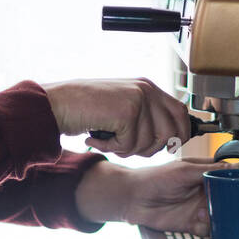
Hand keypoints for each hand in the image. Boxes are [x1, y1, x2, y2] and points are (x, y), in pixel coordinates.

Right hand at [43, 78, 188, 157]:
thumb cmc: (85, 108)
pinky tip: (97, 137)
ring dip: (126, 150)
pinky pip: (129, 145)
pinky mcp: (127, 111)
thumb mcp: (122, 107)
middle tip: (127, 147)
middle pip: (170, 132)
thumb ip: (145, 117)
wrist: (58, 103)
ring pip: (148, 143)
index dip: (179, 134)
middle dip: (151, 149)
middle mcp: (146, 90)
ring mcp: (138, 99)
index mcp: (147, 88)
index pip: (181, 113)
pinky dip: (112, 148)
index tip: (168, 147)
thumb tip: (171, 139)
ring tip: (107, 139)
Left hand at [122, 158, 235, 236]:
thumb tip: (235, 165)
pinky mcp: (192, 224)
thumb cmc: (154, 178)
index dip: (238, 180)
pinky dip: (209, 228)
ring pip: (221, 215)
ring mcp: (199, 207)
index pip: (227, 176)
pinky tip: (199, 222)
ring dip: (220, 216)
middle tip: (232, 204)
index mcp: (203, 173)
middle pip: (227, 198)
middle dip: (232, 202)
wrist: (134, 199)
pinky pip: (209, 229)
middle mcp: (203, 191)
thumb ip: (210, 170)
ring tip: (209, 213)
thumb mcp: (184, 170)